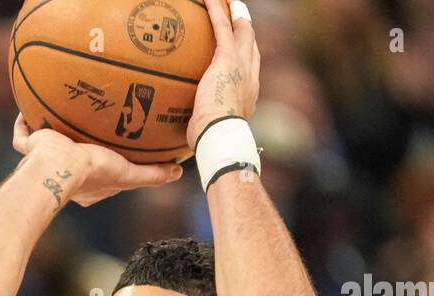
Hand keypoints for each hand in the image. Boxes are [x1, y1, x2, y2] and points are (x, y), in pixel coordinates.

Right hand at [12, 114, 181, 207]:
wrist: (59, 165)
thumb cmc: (93, 171)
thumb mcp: (129, 175)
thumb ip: (152, 175)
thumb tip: (179, 172)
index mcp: (86, 186)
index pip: (99, 172)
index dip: (107, 162)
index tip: (114, 149)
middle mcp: (64, 175)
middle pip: (71, 157)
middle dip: (77, 144)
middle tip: (87, 127)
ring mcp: (43, 161)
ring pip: (45, 146)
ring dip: (51, 132)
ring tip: (59, 111)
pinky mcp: (29, 148)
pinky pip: (23, 135)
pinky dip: (25, 123)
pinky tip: (30, 104)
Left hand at [187, 0, 260, 152]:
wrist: (219, 136)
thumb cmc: (212, 143)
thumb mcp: (208, 136)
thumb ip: (200, 131)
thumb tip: (183, 144)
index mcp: (247, 96)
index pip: (249, 72)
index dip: (246, 58)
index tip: (240, 53)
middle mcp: (250, 78)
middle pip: (250, 47)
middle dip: (245, 30)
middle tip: (238, 17)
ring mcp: (241, 66)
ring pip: (241, 32)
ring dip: (234, 14)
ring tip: (226, 2)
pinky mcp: (226, 58)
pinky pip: (222, 28)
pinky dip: (217, 11)